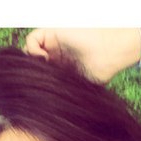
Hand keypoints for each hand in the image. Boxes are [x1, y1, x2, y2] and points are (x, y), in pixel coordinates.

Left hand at [24, 28, 140, 82]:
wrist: (110, 53)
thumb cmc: (102, 71)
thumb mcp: (81, 85)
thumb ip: (66, 89)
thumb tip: (50, 108)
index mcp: (61, 68)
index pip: (40, 73)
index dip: (36, 80)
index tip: (40, 88)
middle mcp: (55, 54)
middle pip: (31, 62)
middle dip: (31, 71)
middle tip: (38, 80)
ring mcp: (52, 43)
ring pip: (29, 51)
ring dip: (31, 61)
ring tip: (44, 68)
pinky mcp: (52, 33)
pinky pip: (32, 40)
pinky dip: (33, 50)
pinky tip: (44, 59)